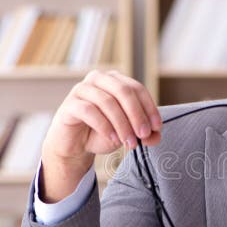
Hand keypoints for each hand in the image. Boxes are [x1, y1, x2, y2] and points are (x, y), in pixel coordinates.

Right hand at [39, 70, 161, 201]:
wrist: (75, 146)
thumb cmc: (101, 133)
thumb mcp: (127, 133)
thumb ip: (144, 134)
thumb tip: (156, 136)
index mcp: (115, 81)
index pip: (137, 88)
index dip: (149, 107)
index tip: (156, 127)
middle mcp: (98, 79)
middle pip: (123, 91)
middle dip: (137, 114)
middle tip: (144, 135)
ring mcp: (82, 89)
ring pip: (107, 101)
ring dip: (122, 124)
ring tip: (129, 142)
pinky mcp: (69, 104)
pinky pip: (89, 111)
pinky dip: (104, 126)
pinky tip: (113, 139)